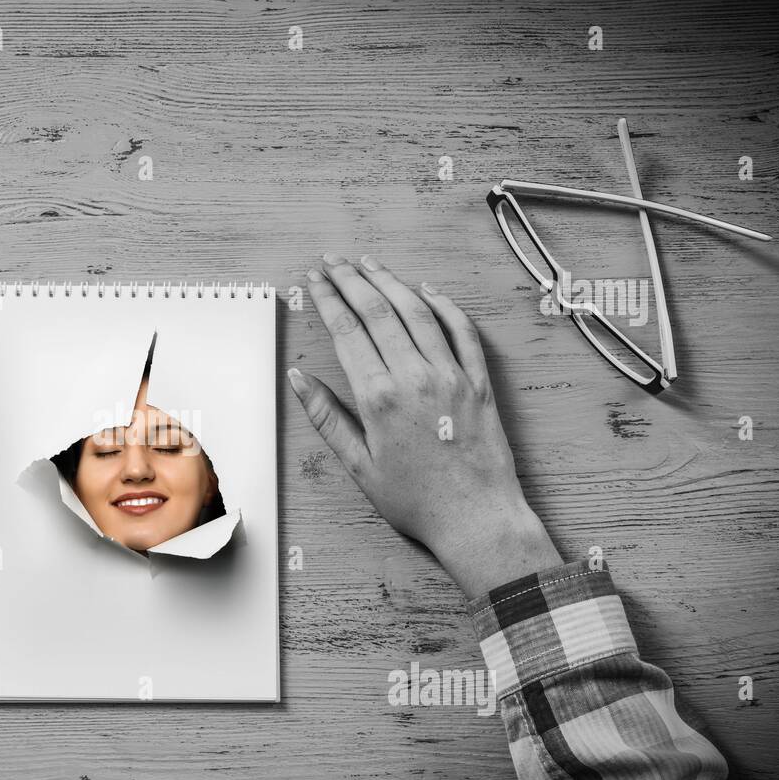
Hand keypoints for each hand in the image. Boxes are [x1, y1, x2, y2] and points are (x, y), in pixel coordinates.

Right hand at [289, 253, 561, 597]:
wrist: (477, 518)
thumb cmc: (416, 501)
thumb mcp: (359, 466)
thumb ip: (328, 418)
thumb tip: (300, 380)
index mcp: (380, 398)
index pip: (347, 331)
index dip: (328, 298)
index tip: (315, 280)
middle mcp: (416, 377)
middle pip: (379, 310)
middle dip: (352, 279)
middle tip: (334, 261)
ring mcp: (451, 375)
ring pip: (417, 311)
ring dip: (390, 281)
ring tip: (369, 264)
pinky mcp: (478, 382)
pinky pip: (461, 330)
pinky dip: (442, 305)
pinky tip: (426, 290)